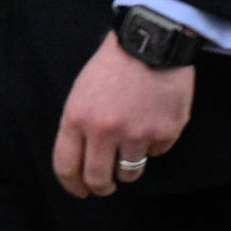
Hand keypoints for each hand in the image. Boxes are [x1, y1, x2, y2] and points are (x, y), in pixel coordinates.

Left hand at [53, 32, 194, 198]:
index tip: (80, 190)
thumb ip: (79, 126)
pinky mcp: (164, 134)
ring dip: (128, 169)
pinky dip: (153, 144)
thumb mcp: (81, 90)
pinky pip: (156, 153)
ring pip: (130, 174)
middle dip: (101, 187)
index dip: (73, 185)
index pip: (66, 167)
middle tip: (105, 185)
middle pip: (98, 180)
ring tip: (130, 148)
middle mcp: (105, 131)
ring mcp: (137, 135)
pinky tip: (152, 119)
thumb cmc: (113, 64)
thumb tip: (81, 161)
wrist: (151, 40)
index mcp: (77, 118)